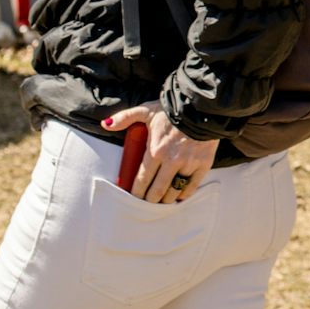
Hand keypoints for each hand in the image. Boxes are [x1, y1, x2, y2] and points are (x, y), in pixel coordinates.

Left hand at [104, 100, 219, 203]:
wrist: (201, 105)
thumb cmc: (171, 109)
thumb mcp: (146, 110)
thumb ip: (125, 117)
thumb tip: (106, 124)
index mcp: (155, 151)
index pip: (142, 180)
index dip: (137, 193)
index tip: (134, 198)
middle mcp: (172, 161)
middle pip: (157, 190)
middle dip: (150, 201)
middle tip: (147, 203)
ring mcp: (188, 163)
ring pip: (174, 191)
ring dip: (166, 200)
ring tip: (162, 201)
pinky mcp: (203, 163)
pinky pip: (192, 185)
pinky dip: (184, 194)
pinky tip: (179, 196)